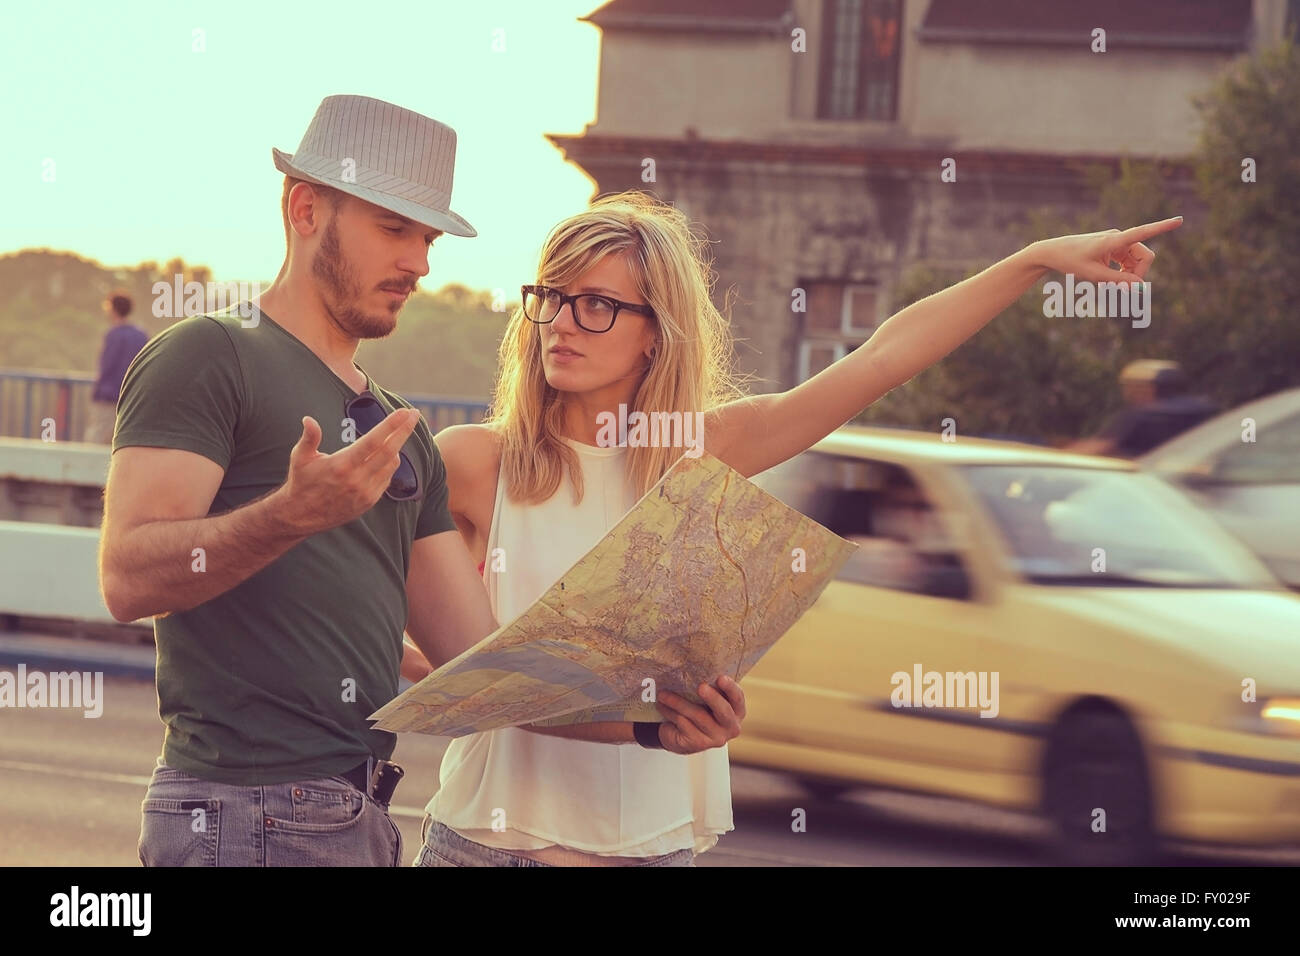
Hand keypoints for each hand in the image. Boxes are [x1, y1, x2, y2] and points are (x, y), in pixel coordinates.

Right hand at [275, 408, 421, 534]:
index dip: (391, 425)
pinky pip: (387, 478)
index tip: (404, 412)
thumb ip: (309, 437)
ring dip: (397, 447)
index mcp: (342, 464)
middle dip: (405, 430)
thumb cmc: (301, 482)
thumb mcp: (300, 458)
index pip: (373, 441)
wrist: (301, 516)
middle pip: (390, 450)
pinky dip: (389, 465)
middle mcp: (357, 479)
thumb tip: (308, 419)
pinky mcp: (369, 501)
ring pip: (392, 464)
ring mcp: (366, 492)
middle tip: (415, 414)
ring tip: (396, 433)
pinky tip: (386, 456)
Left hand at [655, 675, 745, 754]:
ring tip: (663, 694)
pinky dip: (670, 712)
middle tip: (701, 686)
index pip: (738, 698)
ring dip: (678, 702)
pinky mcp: (699, 744)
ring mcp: (715, 738)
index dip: (731, 688)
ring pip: (698, 716)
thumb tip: (693, 668)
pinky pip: (684, 723)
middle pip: (723, 711)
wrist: (683, 735)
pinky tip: (662, 705)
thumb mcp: (707, 698)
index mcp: (737, 711)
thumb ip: (709, 687)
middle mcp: (730, 726)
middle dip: (712, 698)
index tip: (720, 678)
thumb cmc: (699, 709)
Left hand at [1033, 216, 1182, 283]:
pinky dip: (1122, 272)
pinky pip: (1126, 261)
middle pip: (1144, 257)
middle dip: (1139, 274)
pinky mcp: (1112, 247)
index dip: (1162, 227)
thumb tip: (1140, 287)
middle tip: (1122, 290)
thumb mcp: (1093, 275)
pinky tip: (1108, 279)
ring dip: (1128, 275)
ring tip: (1108, 285)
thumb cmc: (1070, 262)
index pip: (1143, 232)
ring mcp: (1115, 242)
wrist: (1052, 253)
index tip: (1180, 220)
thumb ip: (1118, 281)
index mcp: (1114, 240)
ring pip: (1136, 261)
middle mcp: (1118, 238)